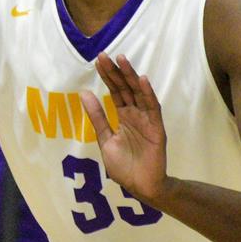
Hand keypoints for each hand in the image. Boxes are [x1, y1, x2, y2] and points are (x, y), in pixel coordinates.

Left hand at [83, 54, 167, 205]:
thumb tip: (84, 93)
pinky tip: (142, 80)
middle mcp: (136, 114)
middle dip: (116, 72)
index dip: (108, 76)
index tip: (98, 60)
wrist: (141, 186)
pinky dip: (148, 94)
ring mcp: (147, 120)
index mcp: (124, 116)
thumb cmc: (124, 166)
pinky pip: (153, 108)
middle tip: (106, 55)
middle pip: (126, 89)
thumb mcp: (105, 139)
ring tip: (122, 60)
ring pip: (139, 94)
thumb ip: (97, 117)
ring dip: (131, 77)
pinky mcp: (156, 128)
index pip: (116, 91)